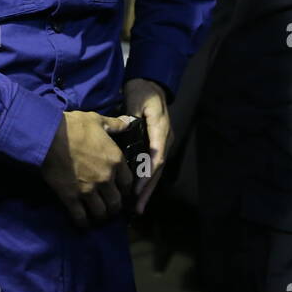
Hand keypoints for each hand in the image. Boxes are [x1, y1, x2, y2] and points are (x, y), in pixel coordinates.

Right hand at [40, 111, 133, 227]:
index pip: (128, 183)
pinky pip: (81, 217)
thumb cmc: (74, 125)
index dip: (126, 191)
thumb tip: (129, 122)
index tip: (122, 193)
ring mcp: (89, 190)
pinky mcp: (71, 197)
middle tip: (110, 209)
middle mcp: (106, 178)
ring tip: (98, 217)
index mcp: (115, 160)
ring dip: (101, 217)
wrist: (49, 135)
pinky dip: (83, 223)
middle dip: (115, 208)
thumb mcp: (97, 120)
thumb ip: (116, 124)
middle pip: (116, 202)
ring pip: (101, 213)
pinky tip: (84, 224)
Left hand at [123, 78, 172, 213]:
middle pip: (158, 169)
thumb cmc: (142, 91)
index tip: (136, 190)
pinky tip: (139, 192)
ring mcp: (163, 143)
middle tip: (138, 208)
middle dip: (148, 190)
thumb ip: (131, 118)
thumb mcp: (137, 101)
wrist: (150, 84)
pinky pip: (153, 165)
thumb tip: (127, 133)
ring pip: (157, 170)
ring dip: (148, 189)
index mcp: (160, 130)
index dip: (147, 175)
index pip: (156, 157)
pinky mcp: (157, 145)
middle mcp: (165, 140)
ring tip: (138, 207)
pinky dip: (147, 180)